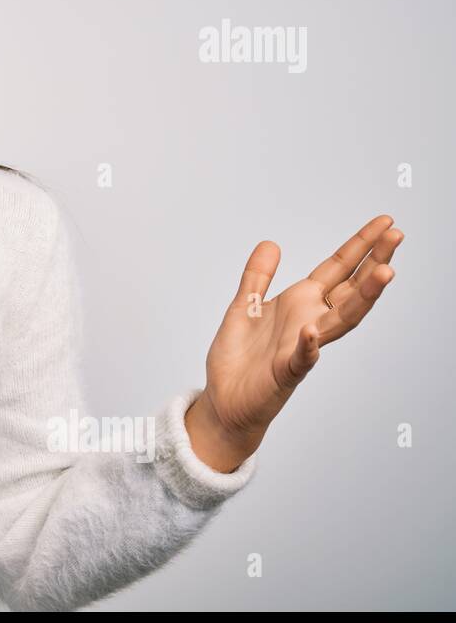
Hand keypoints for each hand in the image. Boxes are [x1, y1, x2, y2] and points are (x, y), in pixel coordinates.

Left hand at [188, 215, 402, 471]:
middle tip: (397, 234)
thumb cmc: (239, 358)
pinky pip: (300, 359)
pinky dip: (308, 346)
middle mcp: (309, 322)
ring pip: (340, 321)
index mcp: (300, 304)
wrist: (225, 400)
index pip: (337, 270)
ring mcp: (301, 348)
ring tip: (384, 272)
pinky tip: (313, 331)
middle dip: (374, 261)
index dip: (359, 246)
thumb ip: (258, 277)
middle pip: (350, 289)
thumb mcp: (244, 306)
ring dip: (363, 298)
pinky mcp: (285, 373)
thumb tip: (271, 243)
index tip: (385, 222)